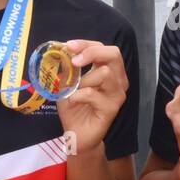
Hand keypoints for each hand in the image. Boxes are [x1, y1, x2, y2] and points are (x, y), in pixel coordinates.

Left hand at [56, 40, 129, 155]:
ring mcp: (117, 94)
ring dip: (84, 80)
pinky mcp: (112, 108)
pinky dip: (78, 95)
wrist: (77, 134)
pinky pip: (93, 94)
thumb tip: (62, 51)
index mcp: (109, 70)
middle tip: (75, 61)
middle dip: (92, 52)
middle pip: (114, 54)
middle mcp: (118, 80)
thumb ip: (68, 68)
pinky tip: (73, 102)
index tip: (69, 46)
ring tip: (74, 90)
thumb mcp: (67, 84)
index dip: (87, 44)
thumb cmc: (74, 108)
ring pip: (105, 73)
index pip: (104, 48)